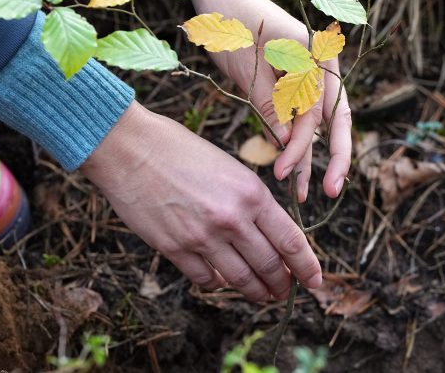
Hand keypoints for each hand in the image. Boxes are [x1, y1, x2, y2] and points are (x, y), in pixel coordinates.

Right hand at [80, 102, 321, 299]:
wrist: (129, 148)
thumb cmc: (178, 149)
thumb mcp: (229, 167)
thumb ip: (250, 201)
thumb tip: (267, 233)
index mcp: (251, 193)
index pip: (291, 241)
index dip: (307, 266)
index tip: (315, 281)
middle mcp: (232, 219)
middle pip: (269, 266)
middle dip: (282, 285)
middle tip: (285, 292)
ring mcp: (203, 237)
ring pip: (240, 280)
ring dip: (254, 291)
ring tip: (261, 295)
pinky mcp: (175, 249)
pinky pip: (206, 280)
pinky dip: (217, 284)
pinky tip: (220, 280)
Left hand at [181, 0, 352, 202]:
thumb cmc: (231, 26)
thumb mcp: (247, 67)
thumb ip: (271, 103)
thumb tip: (288, 142)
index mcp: (314, 53)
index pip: (316, 110)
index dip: (301, 144)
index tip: (282, 171)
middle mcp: (319, 65)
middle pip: (336, 118)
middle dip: (335, 156)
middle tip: (331, 192)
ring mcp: (310, 76)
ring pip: (321, 124)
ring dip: (315, 158)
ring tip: (313, 196)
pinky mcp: (294, 87)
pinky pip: (302, 120)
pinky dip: (299, 145)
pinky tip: (297, 176)